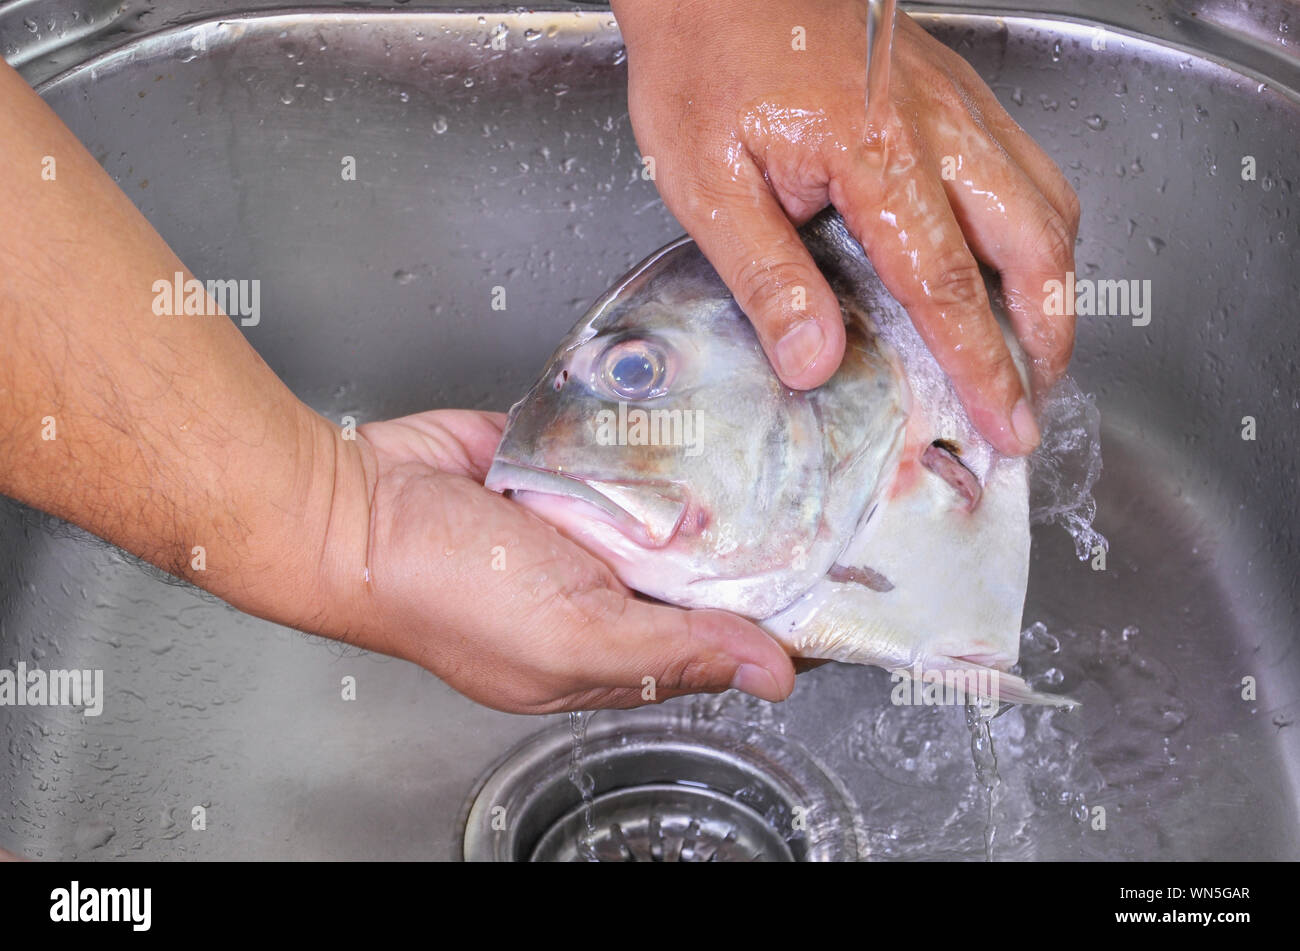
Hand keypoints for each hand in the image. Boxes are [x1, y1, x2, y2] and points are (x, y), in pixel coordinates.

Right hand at [312, 410, 793, 712]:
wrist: (358, 507)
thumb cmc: (443, 594)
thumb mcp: (570, 639)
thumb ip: (672, 651)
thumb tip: (769, 671)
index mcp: (613, 652)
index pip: (720, 646)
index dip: (780, 624)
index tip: (842, 591)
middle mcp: (607, 592)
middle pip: (709, 573)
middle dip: (760, 547)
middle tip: (831, 507)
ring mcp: (588, 525)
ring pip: (675, 507)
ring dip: (711, 487)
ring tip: (787, 458)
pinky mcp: (568, 466)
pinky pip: (632, 450)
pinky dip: (657, 440)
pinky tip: (702, 423)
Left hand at [613, 0, 1079, 454]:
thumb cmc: (703, 62)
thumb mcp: (708, 183)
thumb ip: (767, 277)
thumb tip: (816, 360)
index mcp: (876, 156)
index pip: (949, 286)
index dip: (985, 366)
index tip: (1007, 422)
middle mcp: (937, 125)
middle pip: (1035, 241)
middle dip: (1049, 331)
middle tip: (1034, 396)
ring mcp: (954, 101)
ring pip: (1046, 198)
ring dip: (1051, 281)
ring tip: (1033, 343)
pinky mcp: (951, 89)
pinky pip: (1024, 163)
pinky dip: (1036, 227)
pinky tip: (1006, 260)